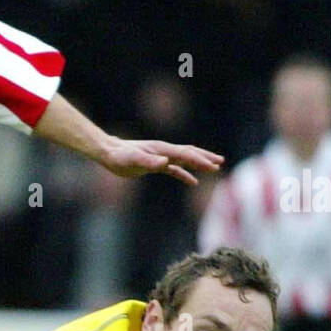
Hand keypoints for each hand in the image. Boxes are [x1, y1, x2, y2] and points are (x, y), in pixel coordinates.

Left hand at [98, 136, 223, 186]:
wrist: (110, 153)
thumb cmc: (120, 156)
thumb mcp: (133, 160)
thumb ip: (149, 161)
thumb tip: (165, 162)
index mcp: (162, 149)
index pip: (185, 154)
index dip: (200, 160)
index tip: (213, 166)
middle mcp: (164, 151)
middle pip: (190, 153)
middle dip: (205, 158)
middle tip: (220, 162)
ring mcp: (161, 157)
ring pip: (185, 159)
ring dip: (199, 163)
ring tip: (214, 167)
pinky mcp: (156, 164)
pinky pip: (175, 169)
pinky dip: (185, 174)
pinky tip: (193, 181)